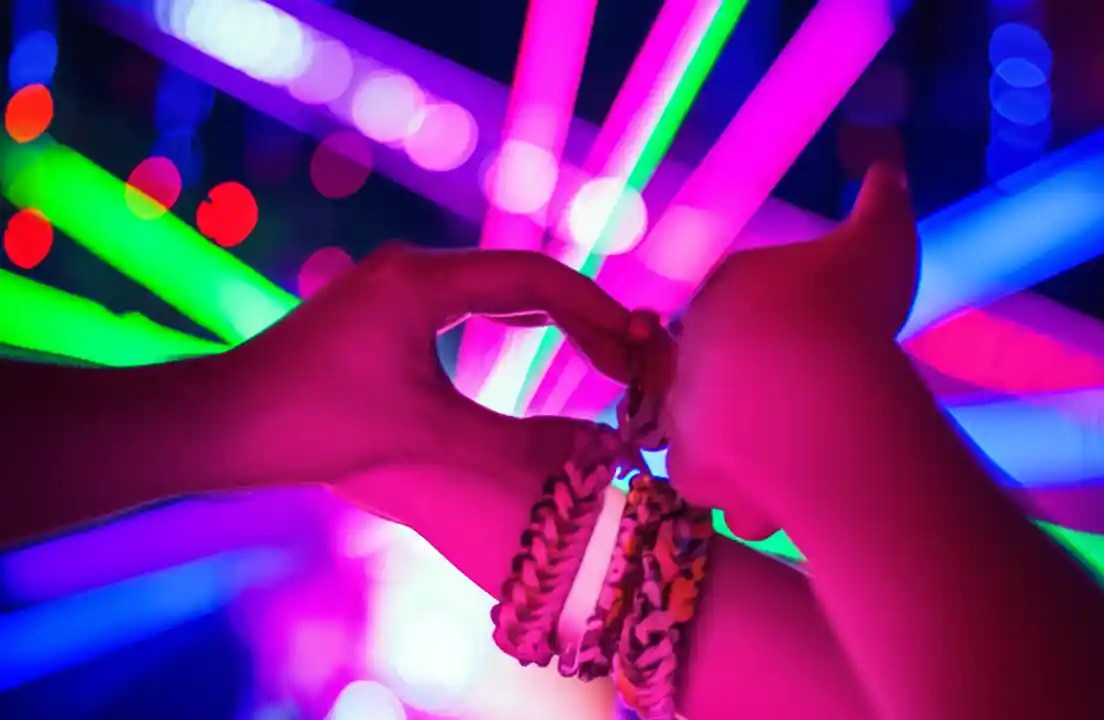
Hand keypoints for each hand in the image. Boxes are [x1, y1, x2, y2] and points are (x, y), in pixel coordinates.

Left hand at [221, 244, 634, 512]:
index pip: (535, 278)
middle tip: (628, 357)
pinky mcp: (380, 307)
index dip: (596, 311)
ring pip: (495, 287)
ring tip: (599, 352)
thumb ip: (511, 441)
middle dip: (581, 314)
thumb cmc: (315, 425)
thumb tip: (596, 456)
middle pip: (521, 276)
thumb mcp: (424, 436)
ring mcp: (392, 284)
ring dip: (549, 317)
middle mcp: (411, 268)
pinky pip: (468, 302)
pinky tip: (538, 339)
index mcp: (424, 282)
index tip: (637, 346)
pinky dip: (513, 321)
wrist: (221, 422)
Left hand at [659, 162, 919, 539]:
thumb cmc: (851, 309)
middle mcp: (690, 348)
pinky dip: (742, 491)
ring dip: (741, 444)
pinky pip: (710, 484)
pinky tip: (782, 492)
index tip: (815, 355)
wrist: (822, 390)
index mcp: (725, 291)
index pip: (739, 317)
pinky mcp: (690, 467)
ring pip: (706, 432)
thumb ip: (883, 200)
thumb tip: (888, 165)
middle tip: (806, 409)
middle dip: (753, 393)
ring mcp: (683, 411)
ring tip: (796, 454)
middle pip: (718, 375)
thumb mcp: (880, 241)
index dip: (778, 339)